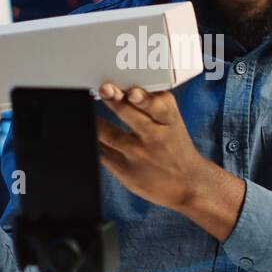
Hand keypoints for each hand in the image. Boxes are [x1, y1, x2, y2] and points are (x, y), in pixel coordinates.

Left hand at [95, 82, 244, 240]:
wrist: (188, 184)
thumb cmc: (175, 145)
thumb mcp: (172, 122)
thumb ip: (151, 103)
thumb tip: (119, 87)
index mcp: (169, 120)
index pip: (157, 106)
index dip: (143, 99)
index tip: (133, 92)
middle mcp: (154, 137)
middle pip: (129, 115)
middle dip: (115, 101)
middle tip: (105, 90)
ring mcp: (138, 155)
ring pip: (109, 134)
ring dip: (96, 121)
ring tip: (83, 109)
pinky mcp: (125, 170)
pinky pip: (101, 152)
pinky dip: (92, 140)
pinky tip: (87, 132)